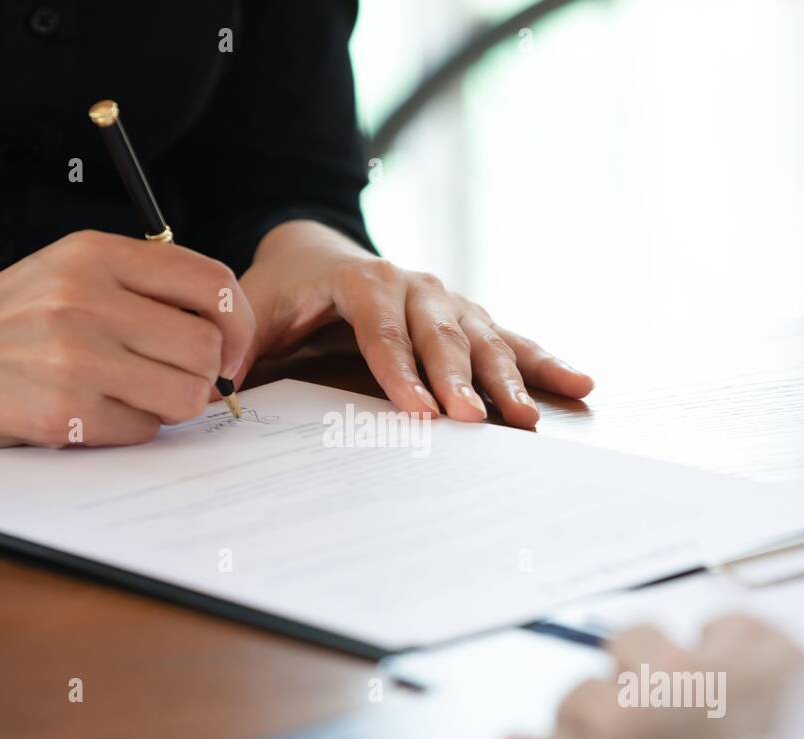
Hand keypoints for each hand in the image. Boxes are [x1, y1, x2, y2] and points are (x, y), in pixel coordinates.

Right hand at [0, 230, 254, 450]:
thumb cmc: (2, 322)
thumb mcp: (67, 272)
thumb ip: (143, 288)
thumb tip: (226, 337)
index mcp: (96, 254)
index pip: (212, 284)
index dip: (238, 326)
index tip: (231, 353)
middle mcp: (87, 298)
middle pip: (206, 347)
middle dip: (202, 376)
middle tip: (173, 383)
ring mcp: (74, 355)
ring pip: (185, 395)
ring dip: (168, 407)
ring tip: (125, 397)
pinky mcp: (61, 411)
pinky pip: (142, 432)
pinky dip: (128, 432)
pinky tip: (89, 415)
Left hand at [238, 221, 592, 426]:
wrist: (315, 252)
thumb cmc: (284, 290)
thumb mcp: (254, 308)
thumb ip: (242, 340)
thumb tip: (224, 384)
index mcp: (361, 280)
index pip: (383, 328)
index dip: (401, 370)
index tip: (420, 411)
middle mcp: (412, 284)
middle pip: (442, 334)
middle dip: (461, 379)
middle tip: (478, 423)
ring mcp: (446, 298)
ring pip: (483, 337)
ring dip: (509, 378)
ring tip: (531, 419)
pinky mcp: (467, 315)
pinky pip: (510, 338)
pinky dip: (544, 361)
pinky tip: (579, 385)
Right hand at [503, 616, 803, 738]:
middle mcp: (640, 714)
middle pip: (578, 696)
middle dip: (584, 711)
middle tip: (606, 723)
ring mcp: (693, 670)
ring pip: (629, 638)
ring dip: (636, 660)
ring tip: (655, 674)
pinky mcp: (752, 644)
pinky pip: (715, 622)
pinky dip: (718, 640)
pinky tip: (725, 657)